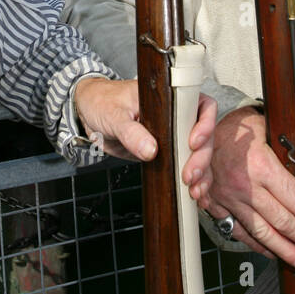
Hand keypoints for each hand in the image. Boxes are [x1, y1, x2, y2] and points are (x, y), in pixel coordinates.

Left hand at [72, 79, 216, 207]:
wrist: (89, 113)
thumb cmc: (103, 102)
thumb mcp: (114, 115)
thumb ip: (131, 132)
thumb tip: (150, 150)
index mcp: (170, 98)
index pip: (202, 106)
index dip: (205, 124)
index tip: (193, 143)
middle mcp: (177, 116)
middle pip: (205, 136)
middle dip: (201, 158)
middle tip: (188, 175)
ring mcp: (173, 136)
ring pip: (199, 154)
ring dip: (201, 174)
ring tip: (193, 191)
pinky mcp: (166, 153)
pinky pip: (185, 166)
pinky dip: (193, 181)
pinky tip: (193, 195)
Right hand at [204, 105, 294, 271]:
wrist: (196, 129)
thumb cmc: (236, 126)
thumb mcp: (265, 126)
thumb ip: (288, 148)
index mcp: (261, 166)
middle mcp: (246, 187)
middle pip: (283, 221)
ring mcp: (230, 200)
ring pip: (263, 232)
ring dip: (286, 251)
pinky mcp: (218, 207)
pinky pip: (241, 232)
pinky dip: (258, 246)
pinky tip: (273, 253)